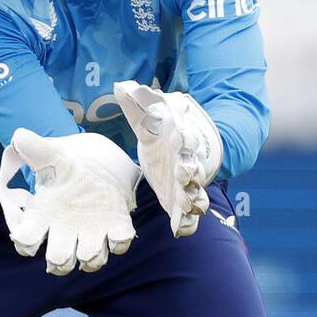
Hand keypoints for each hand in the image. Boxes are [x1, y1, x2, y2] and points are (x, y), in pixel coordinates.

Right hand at [0, 128, 139, 273]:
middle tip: (63, 250)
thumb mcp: (51, 157)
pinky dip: (119, 242)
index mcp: (44, 219)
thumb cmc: (67, 171)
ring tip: (92, 240)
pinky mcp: (115, 230)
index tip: (26, 236)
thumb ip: (34, 149)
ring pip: (90, 261)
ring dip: (91, 256)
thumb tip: (19, 136)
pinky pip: (119, 244)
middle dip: (61, 258)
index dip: (25, 243)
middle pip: (59, 260)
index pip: (27, 240)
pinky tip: (117, 231)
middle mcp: (66, 233)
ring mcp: (92, 235)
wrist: (97, 170)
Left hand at [113, 82, 222, 236]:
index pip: (186, 136)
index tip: (179, 135)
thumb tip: (120, 85)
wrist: (184, 147)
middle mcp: (187, 162)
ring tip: (188, 205)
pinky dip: (186, 223)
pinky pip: (187, 215)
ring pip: (195, 193)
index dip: (184, 136)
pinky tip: (180, 230)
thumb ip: (137, 103)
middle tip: (184, 173)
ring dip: (193, 199)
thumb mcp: (150, 114)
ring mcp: (186, 185)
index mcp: (181, 138)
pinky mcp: (180, 201)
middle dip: (190, 170)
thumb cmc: (164, 128)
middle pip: (193, 167)